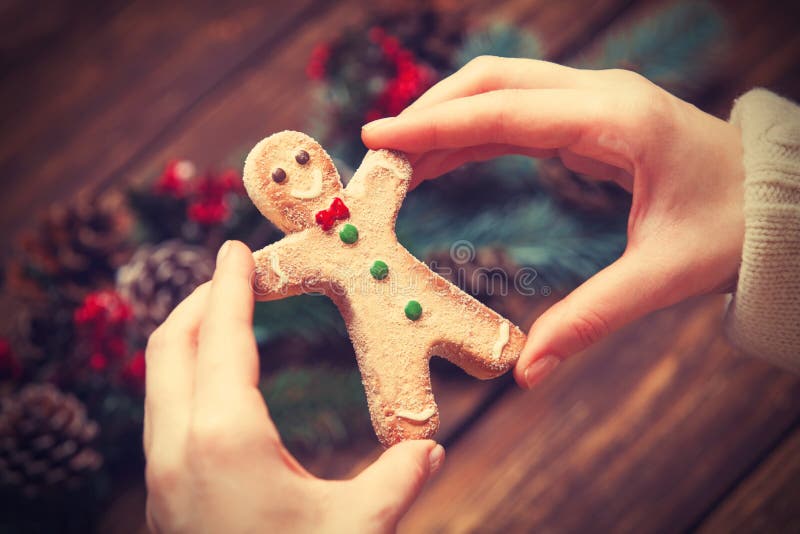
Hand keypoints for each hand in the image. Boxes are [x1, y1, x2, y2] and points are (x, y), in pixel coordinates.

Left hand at [143, 240, 444, 532]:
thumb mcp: (358, 528)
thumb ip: (400, 480)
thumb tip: (430, 448)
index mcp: (223, 436)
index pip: (223, 334)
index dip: (232, 284)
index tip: (238, 246)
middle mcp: (176, 445)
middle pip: (172, 343)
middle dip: (203, 298)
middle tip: (238, 273)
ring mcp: (161, 471)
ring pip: (160, 377)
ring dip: (191, 335)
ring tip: (229, 317)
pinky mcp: (163, 494)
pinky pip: (163, 409)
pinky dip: (186, 374)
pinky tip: (221, 386)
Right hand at [362, 57, 744, 387]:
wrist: (776, 199)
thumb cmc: (731, 229)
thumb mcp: (663, 277)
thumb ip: (590, 319)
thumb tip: (526, 372)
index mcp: (617, 121)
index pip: (503, 112)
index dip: (435, 126)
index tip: (380, 137)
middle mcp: (600, 94)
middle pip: (492, 81)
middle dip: (429, 112)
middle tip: (379, 152)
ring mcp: (594, 99)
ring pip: (500, 90)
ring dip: (446, 120)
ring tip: (399, 163)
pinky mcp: (590, 115)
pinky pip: (516, 113)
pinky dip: (472, 133)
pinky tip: (443, 161)